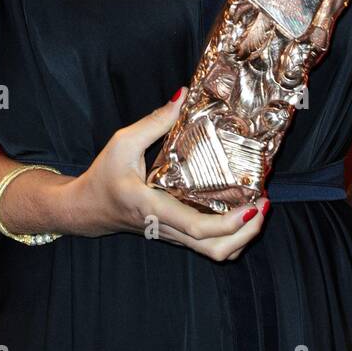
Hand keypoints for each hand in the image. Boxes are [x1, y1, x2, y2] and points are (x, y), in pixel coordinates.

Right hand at [47, 89, 268, 260]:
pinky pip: (208, 246)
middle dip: (247, 234)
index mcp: (152, 207)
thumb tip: (182, 96)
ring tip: (257, 208)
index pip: (197, 228)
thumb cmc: (103, 176)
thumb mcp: (121, 143)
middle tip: (263, 204)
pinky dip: (231, 235)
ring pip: (215, 254)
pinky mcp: (176, 236)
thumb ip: (154, 122)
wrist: (87, 208)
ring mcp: (173, 236)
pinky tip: (239, 210)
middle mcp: (166, 228)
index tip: (252, 205)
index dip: (230, 223)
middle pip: (215, 250)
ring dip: (242, 237)